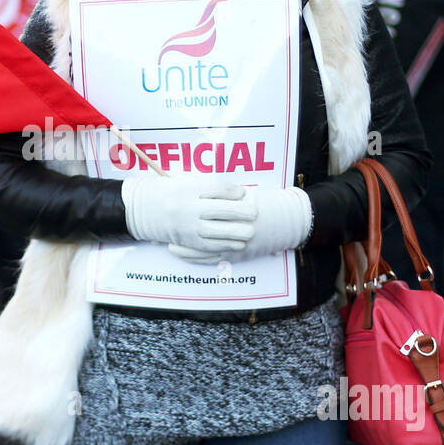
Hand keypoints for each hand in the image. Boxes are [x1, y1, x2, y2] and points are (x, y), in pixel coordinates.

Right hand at [121, 172, 256, 252]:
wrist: (144, 210)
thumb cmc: (171, 192)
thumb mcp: (186, 181)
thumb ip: (210, 185)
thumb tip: (238, 193)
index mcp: (188, 189)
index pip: (216, 188)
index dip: (233, 191)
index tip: (243, 193)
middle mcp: (188, 208)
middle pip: (221, 210)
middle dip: (241, 212)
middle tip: (255, 213)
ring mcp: (187, 226)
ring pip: (218, 231)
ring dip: (237, 232)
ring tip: (251, 231)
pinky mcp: (188, 241)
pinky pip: (210, 245)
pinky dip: (227, 245)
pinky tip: (239, 244)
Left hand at [168, 186, 311, 262]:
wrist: (283, 220)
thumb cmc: (259, 203)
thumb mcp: (238, 193)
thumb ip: (216, 192)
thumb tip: (191, 186)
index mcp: (228, 207)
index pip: (198, 209)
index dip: (179, 210)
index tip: (163, 209)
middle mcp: (229, 226)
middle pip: (196, 229)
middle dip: (177, 231)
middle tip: (160, 229)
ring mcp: (232, 242)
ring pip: (201, 247)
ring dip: (183, 247)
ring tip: (166, 244)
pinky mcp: (236, 254)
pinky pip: (211, 258)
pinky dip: (194, 258)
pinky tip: (181, 254)